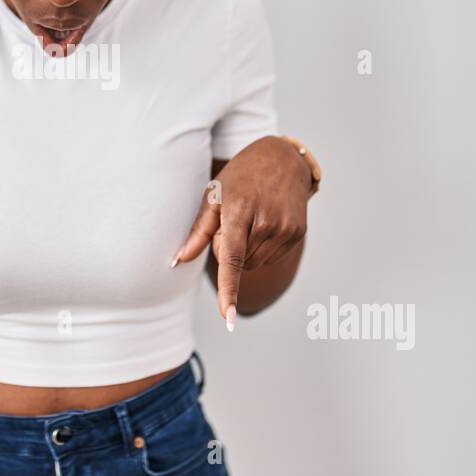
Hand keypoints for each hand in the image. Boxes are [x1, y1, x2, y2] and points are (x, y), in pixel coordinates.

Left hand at [171, 136, 311, 329]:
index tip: (228, 317)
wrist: (283, 159)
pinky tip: (265, 222)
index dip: (229, 290)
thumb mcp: (214, 196)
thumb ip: (198, 231)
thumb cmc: (240, 177)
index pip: (232, 258)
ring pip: (253, 263)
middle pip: (238, 262)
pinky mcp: (297, 234)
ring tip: (251, 217)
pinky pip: (270, 257)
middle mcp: (266, 222)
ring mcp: (285, 229)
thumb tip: (177, 260)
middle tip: (233, 219)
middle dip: (229, 248)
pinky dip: (261, 247)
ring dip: (246, 250)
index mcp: (241, 211)